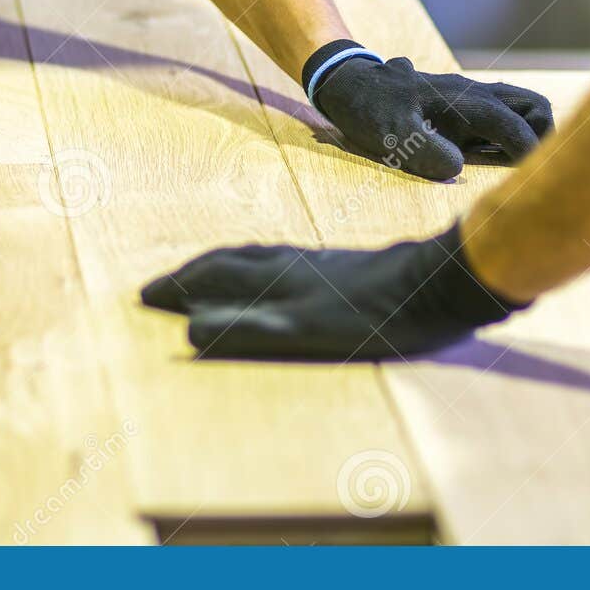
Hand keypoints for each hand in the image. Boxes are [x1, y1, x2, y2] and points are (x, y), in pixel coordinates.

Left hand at [141, 224, 527, 359]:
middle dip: (186, 277)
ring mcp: (300, 297)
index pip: (251, 254)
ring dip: (187, 292)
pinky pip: (256, 327)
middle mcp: (297, 271)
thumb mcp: (380, 270)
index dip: (213, 264)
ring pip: (230, 288)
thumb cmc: (422, 277)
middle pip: (228, 266)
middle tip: (146, 290)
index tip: (183, 273)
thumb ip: (352, 277)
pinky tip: (193, 335)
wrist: (444, 278)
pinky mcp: (309, 325)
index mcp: (315, 261)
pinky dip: (222, 328)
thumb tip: (351, 285)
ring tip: (151, 299)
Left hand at [316, 57, 553, 179]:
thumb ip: (425, 152)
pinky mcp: (464, 106)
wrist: (350, 83)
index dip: (530, 152)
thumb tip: (457, 168)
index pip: (514, 125)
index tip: (534, 180)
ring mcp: (471, 98)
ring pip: (521, 107)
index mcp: (463, 101)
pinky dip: (511, 133)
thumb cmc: (370, 109)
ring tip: (511, 164)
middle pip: (533, 105)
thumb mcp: (391, 136)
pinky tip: (489, 156)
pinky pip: (503, 114)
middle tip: (526, 168)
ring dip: (528, 133)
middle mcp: (475, 95)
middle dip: (542, 135)